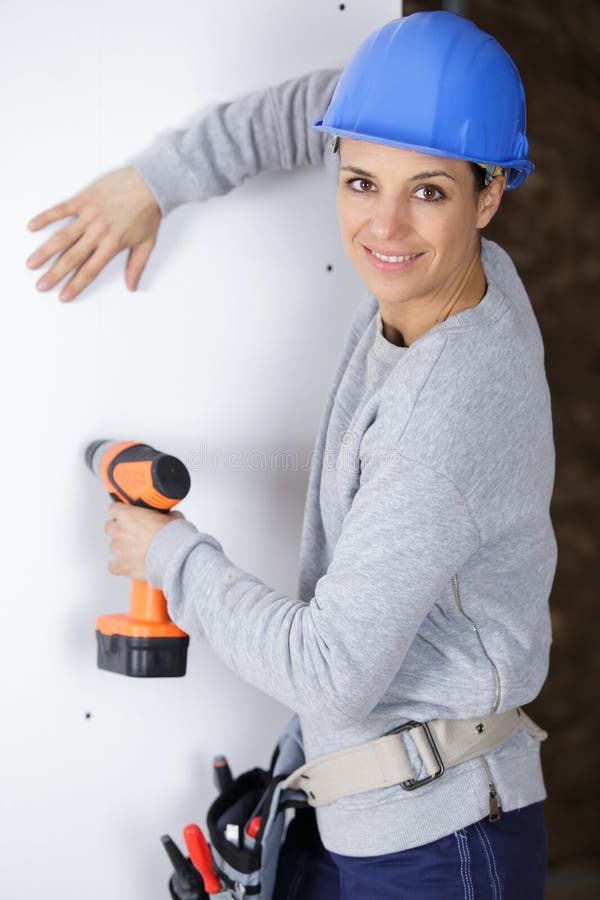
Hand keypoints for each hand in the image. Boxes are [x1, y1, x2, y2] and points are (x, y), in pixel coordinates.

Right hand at [26, 167, 160, 301]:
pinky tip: (32, 227)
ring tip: (32, 263)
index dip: (76, 285)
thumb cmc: (149, 212)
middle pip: (72, 257)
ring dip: (46, 251)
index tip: (63, 296)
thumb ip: (136, 266)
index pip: (90, 270)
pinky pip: (62, 209)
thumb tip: (132, 287)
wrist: (151, 182)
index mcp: (113, 244)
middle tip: (41, 286)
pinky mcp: (85, 199)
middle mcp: (99, 231)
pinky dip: (46, 218)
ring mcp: (90, 215)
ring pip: (63, 237)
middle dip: (55, 274)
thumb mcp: (147, 244)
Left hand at [105, 502, 183, 580]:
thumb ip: (166, 515)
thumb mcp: (173, 517)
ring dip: (121, 547)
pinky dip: (119, 566)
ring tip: (134, 550)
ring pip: (112, 546)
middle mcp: (120, 531)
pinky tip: (127, 564)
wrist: (175, 557)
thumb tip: (170, 516)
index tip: (125, 514)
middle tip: (130, 532)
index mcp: (129, 515)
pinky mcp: (123, 566)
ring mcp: (120, 549)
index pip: (114, 508)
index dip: (120, 511)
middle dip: (118, 528)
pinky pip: (112, 566)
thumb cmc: (173, 537)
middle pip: (109, 527)